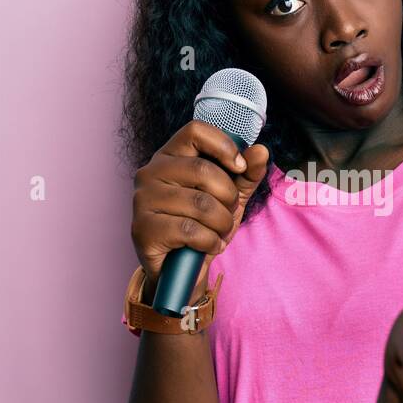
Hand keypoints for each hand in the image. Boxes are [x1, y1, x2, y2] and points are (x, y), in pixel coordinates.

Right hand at [131, 119, 270, 298]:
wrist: (180, 270)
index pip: (195, 131)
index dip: (224, 147)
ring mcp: (142, 200)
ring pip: (201, 204)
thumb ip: (246, 174)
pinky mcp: (142, 229)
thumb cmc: (202, 225)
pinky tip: (207, 246)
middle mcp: (150, 172)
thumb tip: (260, 151)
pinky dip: (209, 242)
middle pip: (202, 170)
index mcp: (170, 156)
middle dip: (228, 197)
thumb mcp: (230, 197)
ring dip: (221, 223)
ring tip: (218, 232)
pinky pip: (190, 230)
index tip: (239, 168)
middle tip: (228, 213)